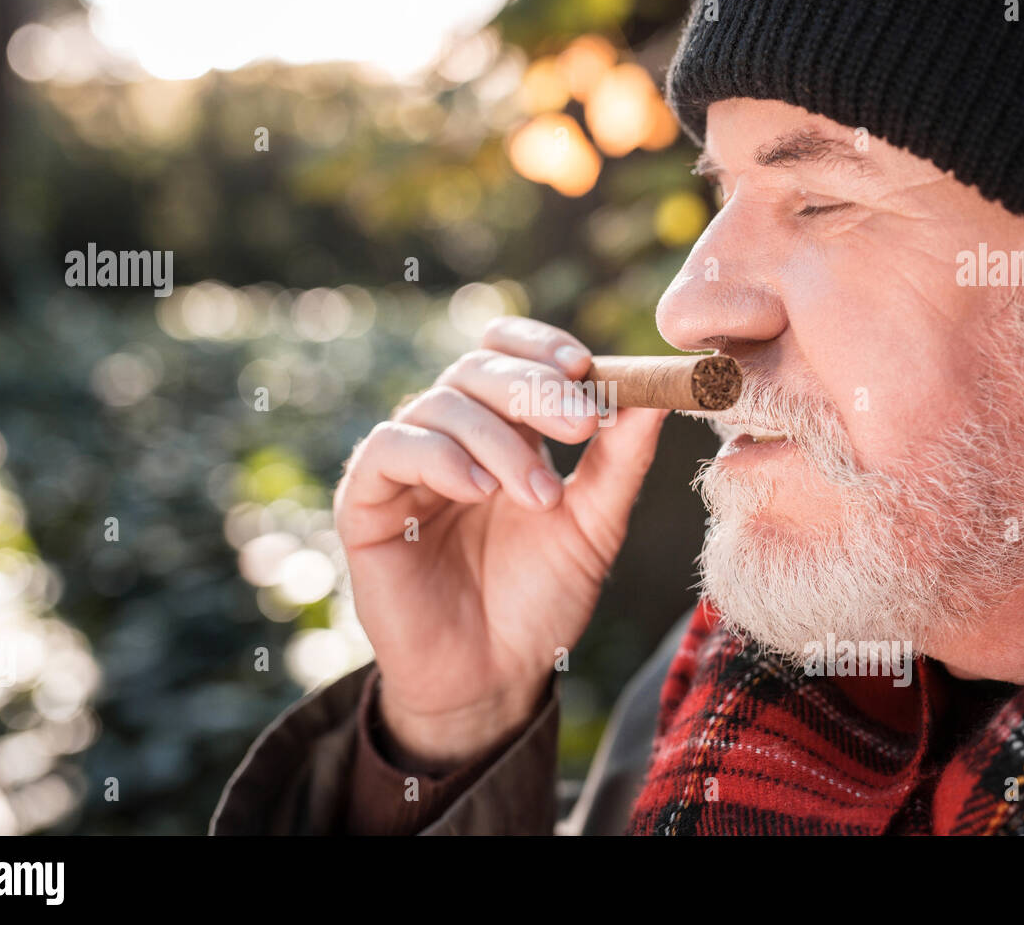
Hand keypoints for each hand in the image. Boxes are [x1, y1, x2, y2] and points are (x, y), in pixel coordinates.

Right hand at [333, 316, 667, 769]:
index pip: (507, 351)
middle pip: (477, 368)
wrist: (493, 677)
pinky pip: (390, 448)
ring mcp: (406, 465)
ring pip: (441, 405)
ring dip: (500, 440)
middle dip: (534, 388)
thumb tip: (657, 395)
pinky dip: (439, 456)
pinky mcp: (366, 501)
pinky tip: (478, 488)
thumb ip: (619, 461)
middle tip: (581, 425)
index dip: (541, 346)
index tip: (586, 366)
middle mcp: (451, 435)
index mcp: (502, 428)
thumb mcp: (594, 525)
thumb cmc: (540, 599)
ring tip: (540, 497)